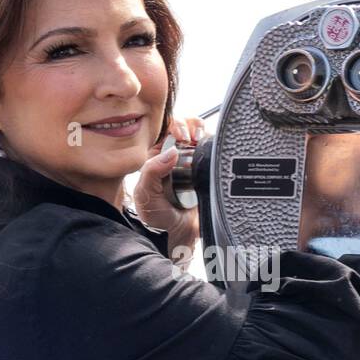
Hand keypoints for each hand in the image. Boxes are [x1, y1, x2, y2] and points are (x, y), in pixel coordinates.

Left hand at [132, 114, 204, 256]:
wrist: (178, 234)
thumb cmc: (157, 216)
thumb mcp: (146, 193)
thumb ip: (152, 171)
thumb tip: (172, 152)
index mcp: (156, 158)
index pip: (165, 131)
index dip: (174, 127)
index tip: (181, 137)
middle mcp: (174, 157)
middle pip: (184, 128)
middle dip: (190, 125)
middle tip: (192, 137)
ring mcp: (192, 163)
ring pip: (200, 136)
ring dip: (202, 132)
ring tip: (201, 141)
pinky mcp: (207, 171)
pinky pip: (212, 153)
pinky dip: (214, 145)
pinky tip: (211, 151)